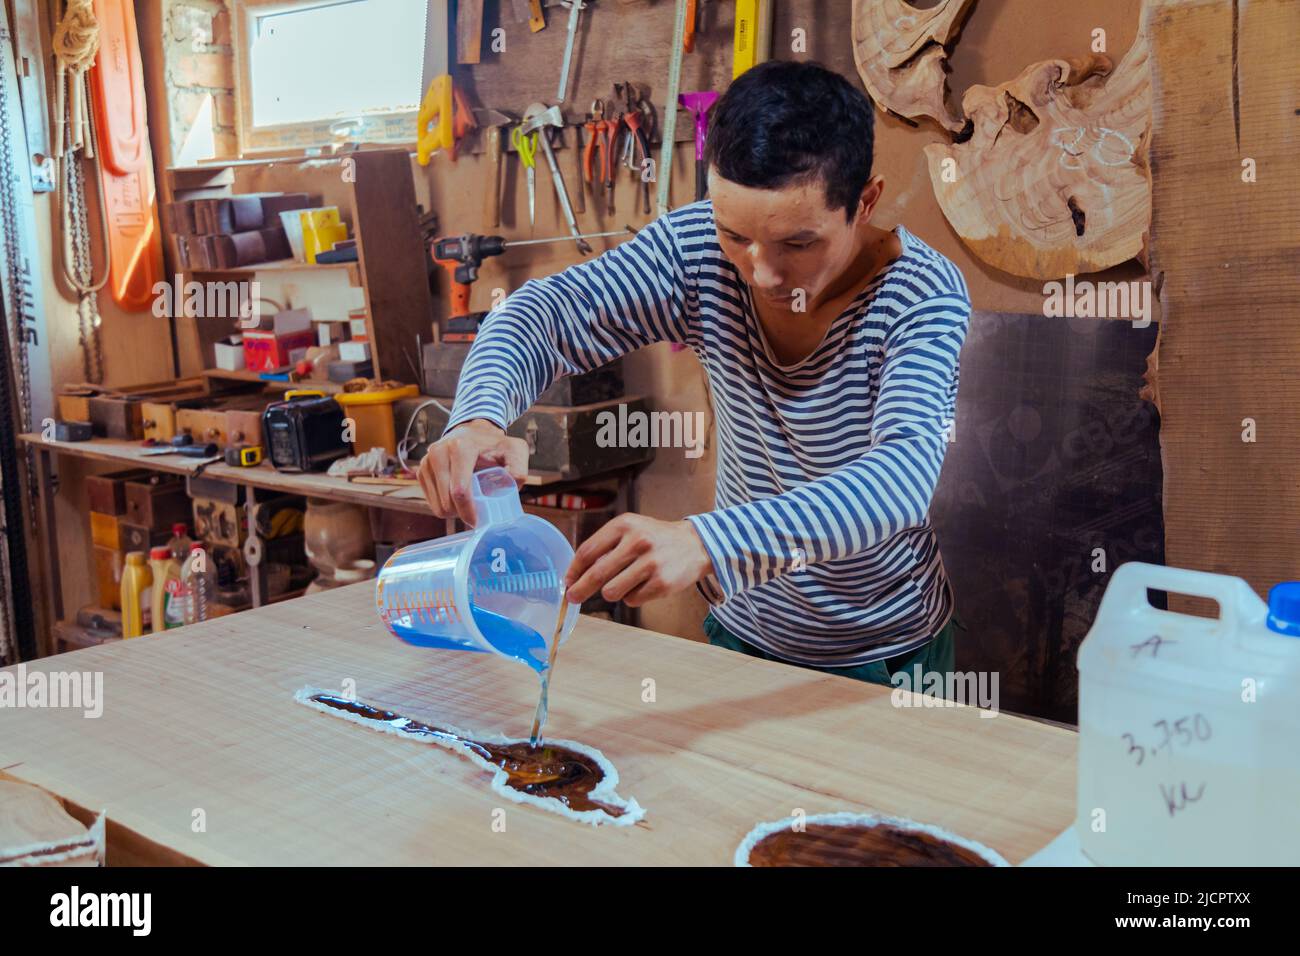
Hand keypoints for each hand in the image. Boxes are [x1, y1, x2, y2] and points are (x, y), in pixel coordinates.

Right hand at [417, 419, 528, 525]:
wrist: (474, 433)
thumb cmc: (495, 445)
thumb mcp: (515, 451)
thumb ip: (519, 469)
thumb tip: (512, 486)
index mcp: (460, 447)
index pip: (460, 491)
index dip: (470, 512)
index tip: (480, 520)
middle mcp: (439, 452)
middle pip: (448, 502)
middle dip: (464, 512)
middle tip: (478, 510)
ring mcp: (427, 462)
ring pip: (438, 506)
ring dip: (455, 511)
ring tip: (469, 501)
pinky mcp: (421, 471)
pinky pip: (432, 503)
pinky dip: (446, 505)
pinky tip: (458, 496)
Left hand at [563, 514, 714, 606]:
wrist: (695, 544)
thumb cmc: (655, 538)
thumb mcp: (630, 529)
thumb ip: (605, 545)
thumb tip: (577, 574)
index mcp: (624, 525)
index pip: (588, 551)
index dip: (574, 570)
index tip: (568, 581)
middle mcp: (637, 542)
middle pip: (597, 574)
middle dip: (580, 590)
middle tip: (573, 598)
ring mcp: (651, 563)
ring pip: (612, 592)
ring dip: (613, 592)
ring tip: (625, 583)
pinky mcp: (662, 583)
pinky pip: (632, 600)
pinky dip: (632, 597)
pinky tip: (644, 585)